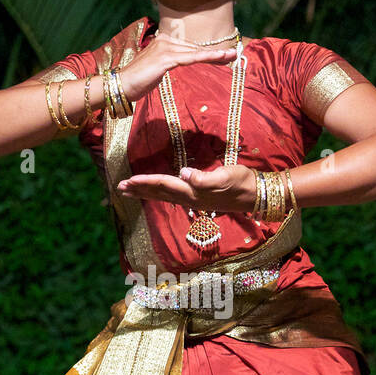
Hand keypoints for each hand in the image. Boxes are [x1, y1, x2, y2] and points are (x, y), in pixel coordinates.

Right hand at [116, 31, 238, 102]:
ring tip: (232, 56)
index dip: (207, 52)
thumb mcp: (157, 69)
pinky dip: (206, 58)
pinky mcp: (166, 58)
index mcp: (163, 40)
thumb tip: (182, 63)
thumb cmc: (138, 80)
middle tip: (233, 54)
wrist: (122, 84)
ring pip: (196, 52)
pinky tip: (219, 59)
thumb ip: (170, 63)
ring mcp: (165, 48)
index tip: (223, 55)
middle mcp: (165, 40)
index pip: (190, 47)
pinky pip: (191, 58)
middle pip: (195, 47)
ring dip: (216, 55)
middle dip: (215, 53)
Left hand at [117, 162, 257, 211]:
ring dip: (146, 193)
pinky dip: (158, 194)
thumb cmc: (242, 182)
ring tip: (130, 191)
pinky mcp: (198, 199)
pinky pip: (171, 197)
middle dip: (139, 190)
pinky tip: (156, 193)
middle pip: (159, 193)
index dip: (146, 182)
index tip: (128, 180)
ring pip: (163, 196)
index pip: (164, 185)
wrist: (256, 195)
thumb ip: (204, 178)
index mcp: (193, 192)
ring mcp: (193, 200)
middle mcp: (190, 198)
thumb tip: (184, 173)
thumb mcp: (225, 177)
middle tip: (119, 188)